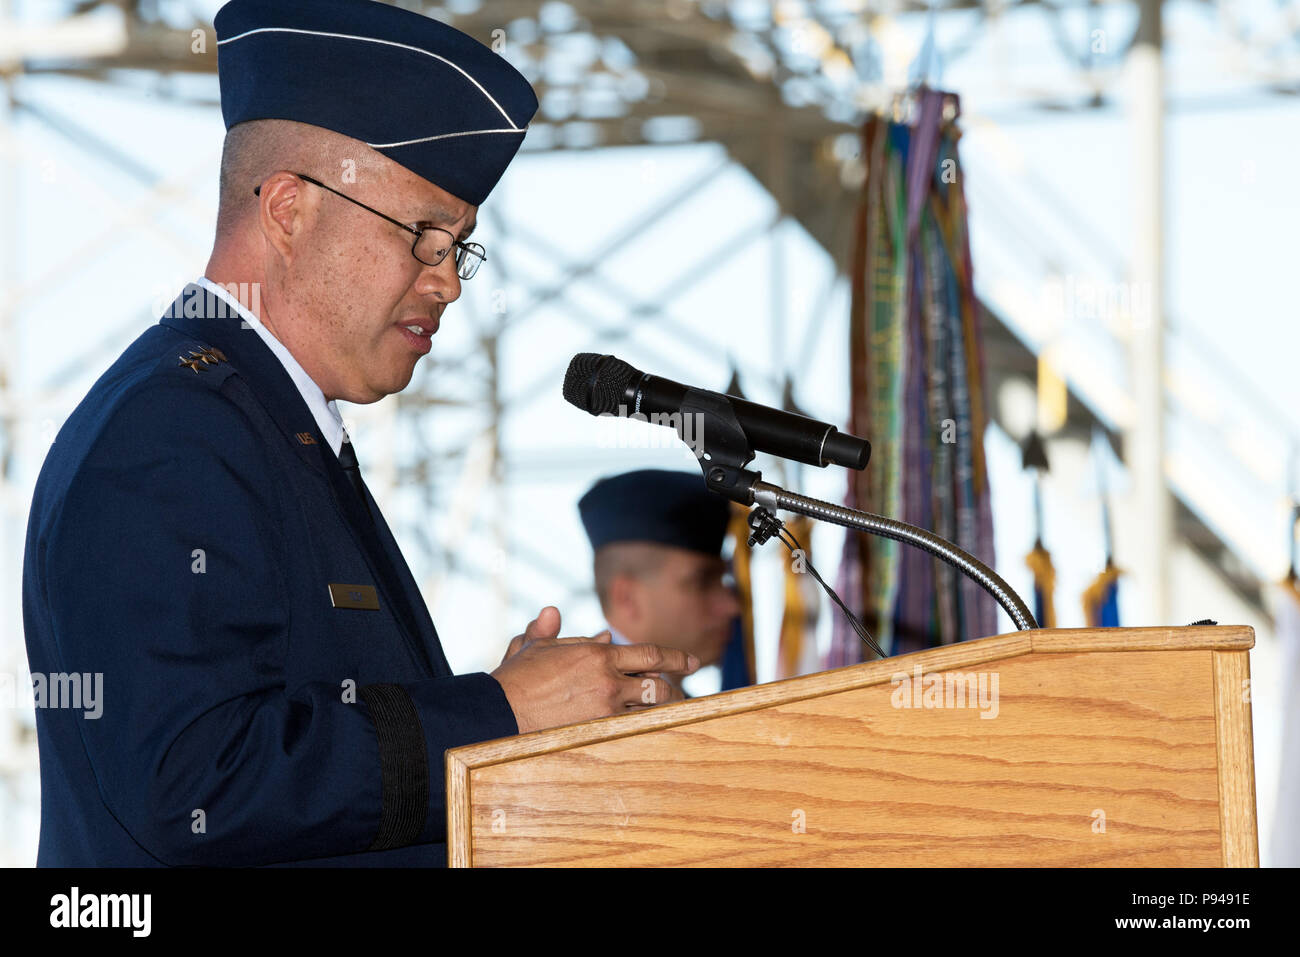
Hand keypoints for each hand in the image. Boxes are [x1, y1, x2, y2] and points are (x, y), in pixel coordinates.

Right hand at [491, 611, 699, 733]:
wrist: (499, 712)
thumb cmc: (515, 678)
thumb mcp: (535, 646)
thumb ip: (555, 630)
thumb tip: (579, 623)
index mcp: (598, 655)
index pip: (650, 655)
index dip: (676, 658)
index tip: (692, 663)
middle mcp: (608, 682)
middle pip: (657, 687)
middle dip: (671, 691)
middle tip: (678, 695)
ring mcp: (604, 711)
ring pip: (647, 713)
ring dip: (657, 713)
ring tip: (664, 715)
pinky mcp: (596, 734)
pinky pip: (629, 731)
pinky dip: (639, 729)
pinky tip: (644, 732)